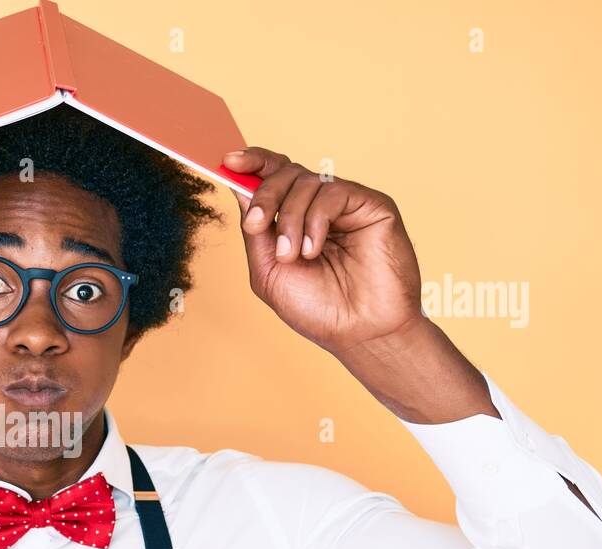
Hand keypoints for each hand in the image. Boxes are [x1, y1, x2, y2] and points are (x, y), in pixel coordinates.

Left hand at [223, 147, 424, 355]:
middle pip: (286, 172)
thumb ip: (255, 231)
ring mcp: (347, 205)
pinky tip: (314, 248)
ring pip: (306, 181)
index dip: (253, 162)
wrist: (359, 334)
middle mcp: (320, 207)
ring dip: (290, 219)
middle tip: (257, 225)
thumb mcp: (269, 270)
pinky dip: (315, 220)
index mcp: (295, 219)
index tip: (228, 162)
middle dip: (265, 195)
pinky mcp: (373, 205)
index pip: (274, 176)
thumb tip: (238, 187)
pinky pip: (334, 192)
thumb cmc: (318, 309)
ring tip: (293, 256)